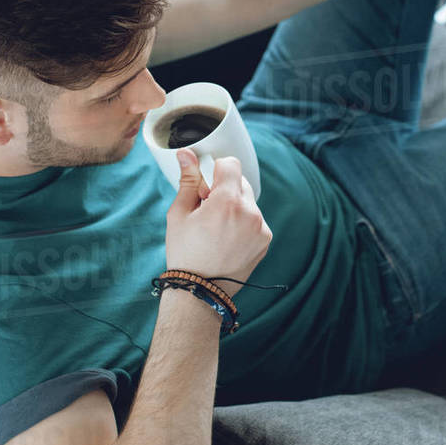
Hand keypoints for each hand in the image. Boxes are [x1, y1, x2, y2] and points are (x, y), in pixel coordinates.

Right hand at [165, 148, 272, 299]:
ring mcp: (260, 227)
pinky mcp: (265, 239)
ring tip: (217, 228)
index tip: (206, 184)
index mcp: (227, 201)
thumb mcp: (180, 214)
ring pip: (248, 201)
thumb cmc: (185, 252)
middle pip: (240, 182)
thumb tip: (186, 154)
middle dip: (224, 189)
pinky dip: (243, 222)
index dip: (215, 170)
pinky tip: (227, 238)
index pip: (230, 164)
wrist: (200, 290)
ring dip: (235, 206)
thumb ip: (188, 180)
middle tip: (207, 209)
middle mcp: (250, 212)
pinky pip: (255, 220)